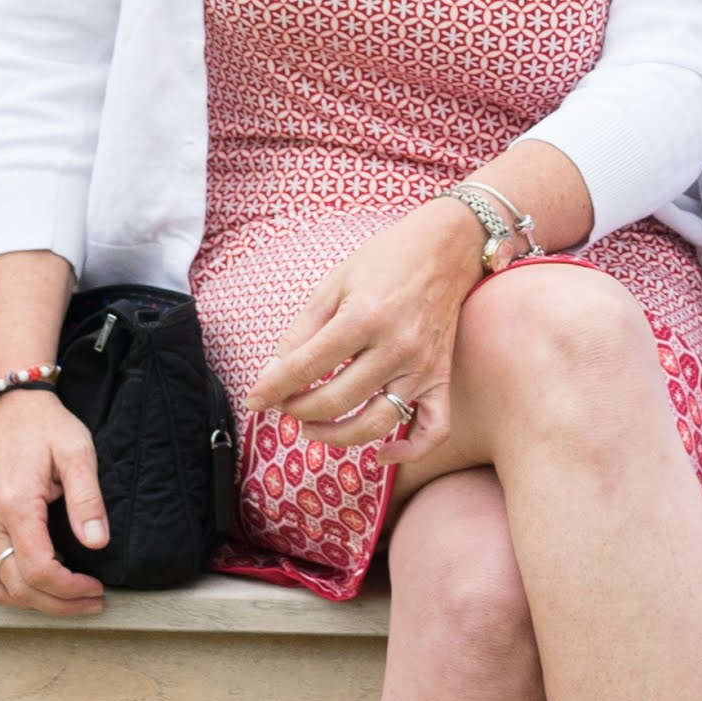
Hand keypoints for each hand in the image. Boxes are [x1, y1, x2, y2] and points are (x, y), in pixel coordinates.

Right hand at [0, 386, 108, 614]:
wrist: (10, 407)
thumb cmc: (46, 426)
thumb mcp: (77, 453)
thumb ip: (88, 499)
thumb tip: (98, 542)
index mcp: (15, 505)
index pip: (38, 569)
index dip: (69, 589)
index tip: (96, 589)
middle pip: (18, 587)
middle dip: (58, 603)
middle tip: (91, 601)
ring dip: (33, 602)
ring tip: (68, 597)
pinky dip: (10, 587)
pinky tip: (40, 580)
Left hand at [244, 197, 483, 459]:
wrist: (447, 246)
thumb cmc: (385, 260)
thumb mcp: (333, 284)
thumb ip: (301, 332)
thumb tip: (272, 374)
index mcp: (365, 316)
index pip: (306, 367)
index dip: (272, 388)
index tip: (255, 399)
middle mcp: (396, 346)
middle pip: (335, 401)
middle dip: (297, 409)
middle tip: (283, 404)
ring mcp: (423, 366)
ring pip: (376, 424)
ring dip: (335, 437)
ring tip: (313, 428)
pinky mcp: (441, 377)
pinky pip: (433, 429)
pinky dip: (408, 452)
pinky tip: (380, 455)